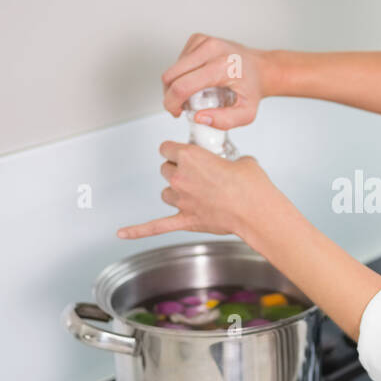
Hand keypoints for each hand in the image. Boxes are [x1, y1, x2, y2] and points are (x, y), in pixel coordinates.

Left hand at [116, 141, 275, 239]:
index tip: (183, 151)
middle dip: (178, 169)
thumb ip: (229, 162)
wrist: (257, 212)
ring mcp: (181, 200)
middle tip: (196, 173)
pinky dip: (138, 230)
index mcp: (190, 157)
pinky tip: (122, 233)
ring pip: (166, 192)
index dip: (176, 149)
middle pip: (165, 168)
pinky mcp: (185, 220)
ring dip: (175, 191)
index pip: (167, 147)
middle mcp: (181, 177)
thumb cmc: (251, 188)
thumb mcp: (243, 162)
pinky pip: (155, 226)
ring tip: (192, 193)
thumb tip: (232, 167)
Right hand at [162, 33, 276, 130]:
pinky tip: (195, 79)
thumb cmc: (252, 88)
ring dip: (176, 84)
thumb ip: (224, 120)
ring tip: (192, 93)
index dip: (172, 103)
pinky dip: (181, 73)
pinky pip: (178, 60)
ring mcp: (203, 41)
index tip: (176, 112)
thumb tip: (199, 117)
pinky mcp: (198, 39)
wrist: (259, 68)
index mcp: (222, 66)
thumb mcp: (246, 113)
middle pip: (171, 76)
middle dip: (170, 95)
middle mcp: (211, 49)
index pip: (183, 86)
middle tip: (181, 106)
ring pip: (173, 68)